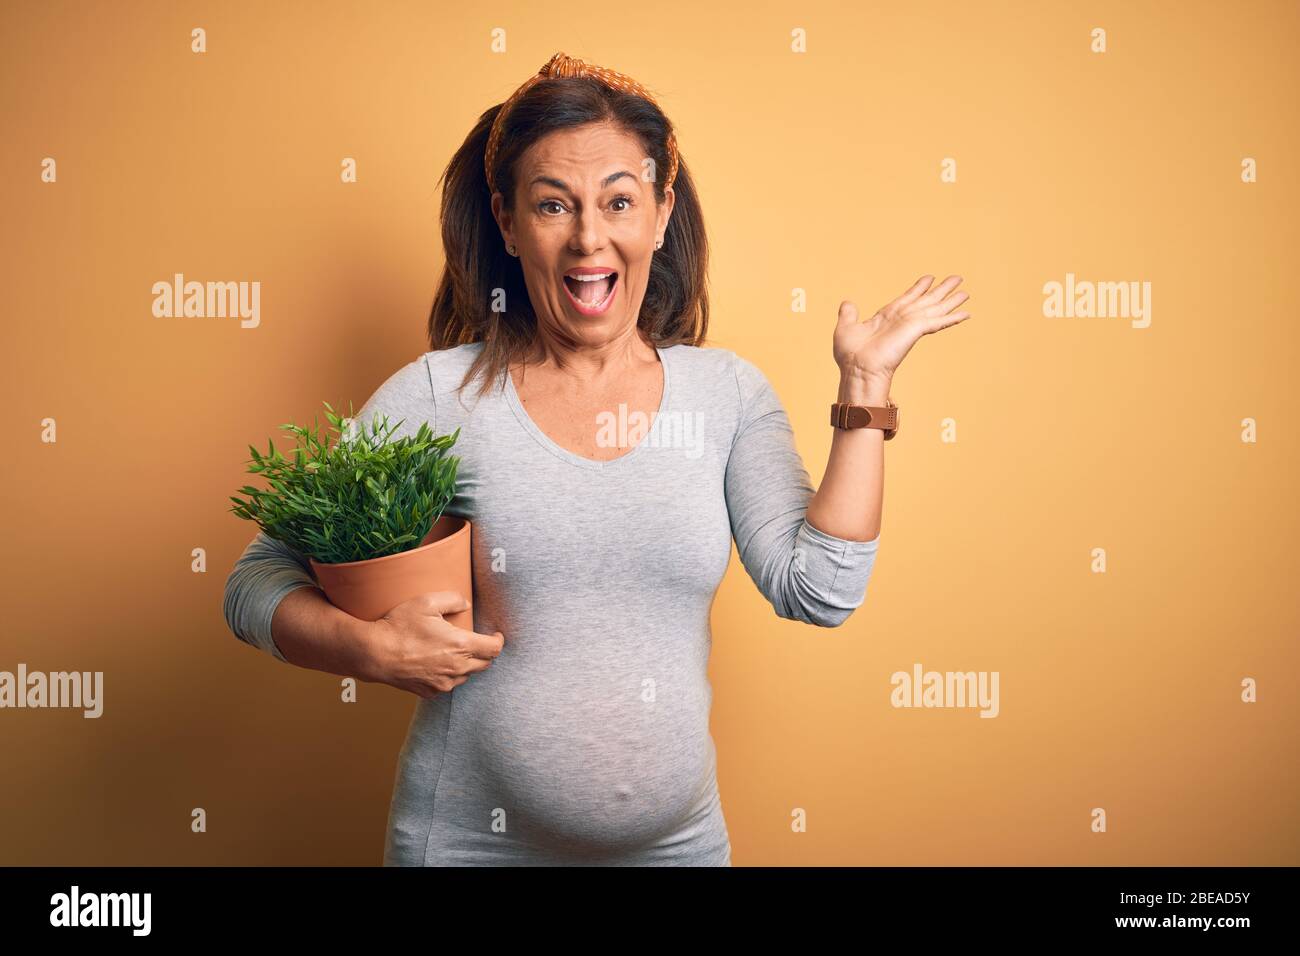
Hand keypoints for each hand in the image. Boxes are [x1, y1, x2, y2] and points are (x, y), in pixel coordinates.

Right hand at [358, 591, 503, 699]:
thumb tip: (466, 605)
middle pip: (485, 664)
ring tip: (452, 650)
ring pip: (466, 675)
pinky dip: (448, 675)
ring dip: (466, 664)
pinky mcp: (431, 692)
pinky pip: (448, 684)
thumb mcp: (426, 602)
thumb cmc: (399, 626)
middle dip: (484, 652)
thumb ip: (453, 599)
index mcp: (460, 645)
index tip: (496, 635)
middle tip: (476, 641)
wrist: (374, 653)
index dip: (498, 641)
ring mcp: (443, 683)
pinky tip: (436, 662)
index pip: (494, 649)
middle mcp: (456, 668)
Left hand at [833, 275, 971, 384]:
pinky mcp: (916, 331)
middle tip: (957, 278)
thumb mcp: (845, 327)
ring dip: (951, 300)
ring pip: (935, 308)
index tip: (930, 278)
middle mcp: (901, 320)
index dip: (918, 288)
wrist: (857, 369)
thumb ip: (848, 314)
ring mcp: (910, 325)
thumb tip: (847, 303)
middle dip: (941, 290)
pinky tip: (966, 313)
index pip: (907, 299)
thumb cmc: (850, 355)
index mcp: (887, 317)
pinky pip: (938, 321)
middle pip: (926, 301)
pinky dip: (952, 318)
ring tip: (966, 292)